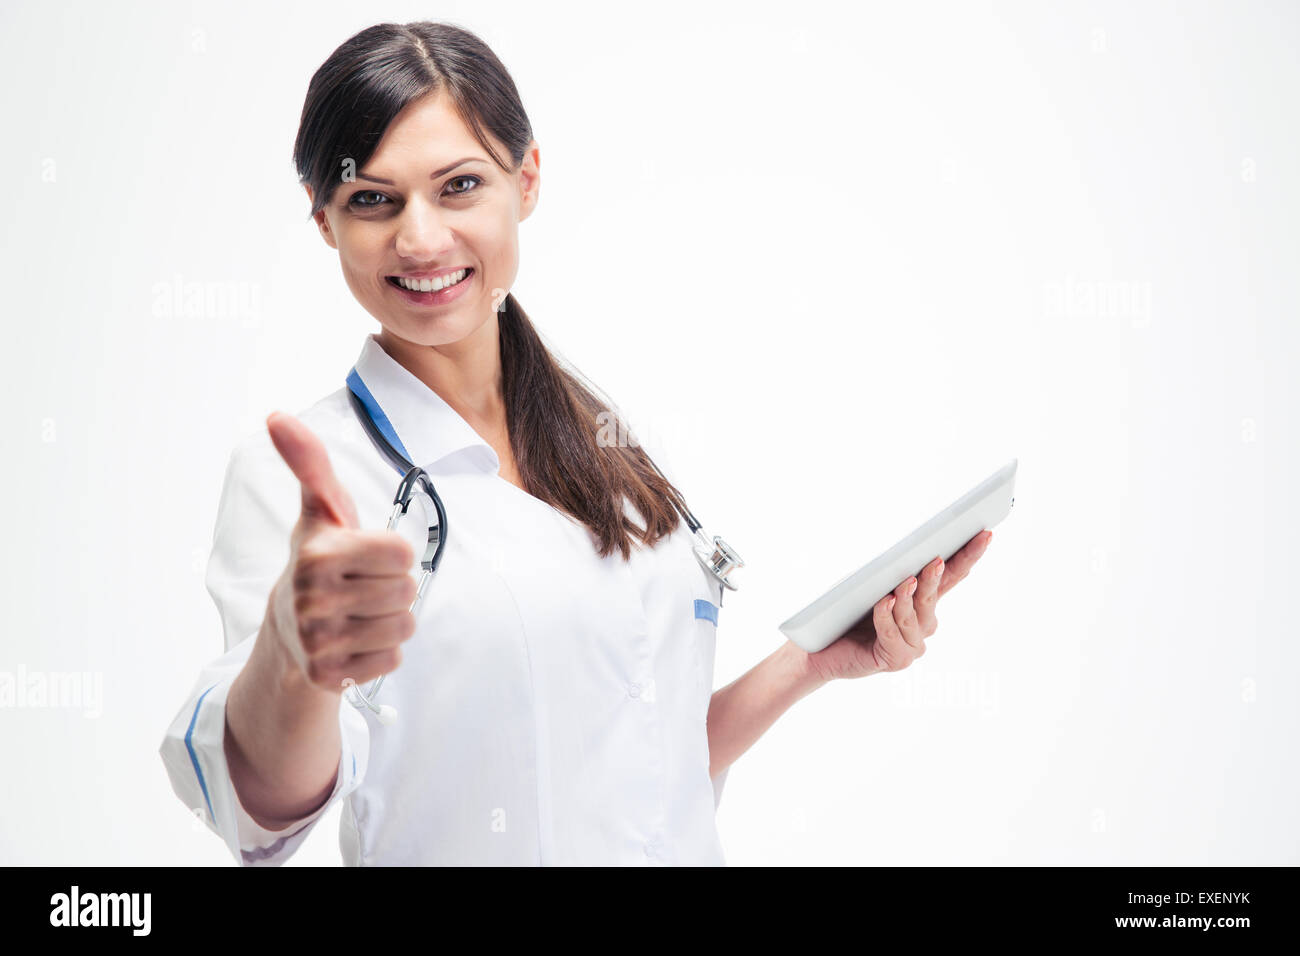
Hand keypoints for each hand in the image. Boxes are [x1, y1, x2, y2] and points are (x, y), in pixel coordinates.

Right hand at [264, 411, 417, 693]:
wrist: (288, 631)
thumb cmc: (319, 560)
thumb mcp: (320, 510)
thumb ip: (310, 463)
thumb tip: (277, 415)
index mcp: (318, 555)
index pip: (402, 556)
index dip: (392, 555)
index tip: (366, 557)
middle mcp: (313, 600)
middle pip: (406, 592)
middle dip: (392, 588)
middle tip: (361, 588)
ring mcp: (318, 642)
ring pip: (403, 628)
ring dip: (389, 620)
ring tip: (359, 613)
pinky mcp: (327, 677)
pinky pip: (391, 661)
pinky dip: (381, 652)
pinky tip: (354, 641)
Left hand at [803, 530, 992, 681]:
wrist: (819, 649)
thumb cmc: (844, 612)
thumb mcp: (868, 583)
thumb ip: (891, 572)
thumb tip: (907, 561)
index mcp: (923, 602)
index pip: (951, 575)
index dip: (968, 555)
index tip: (985, 533)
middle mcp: (923, 624)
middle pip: (934, 594)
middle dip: (937, 575)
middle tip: (937, 559)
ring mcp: (913, 644)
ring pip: (913, 615)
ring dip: (908, 595)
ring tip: (906, 579)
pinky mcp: (896, 660)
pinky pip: (891, 632)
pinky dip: (886, 615)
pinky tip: (884, 601)